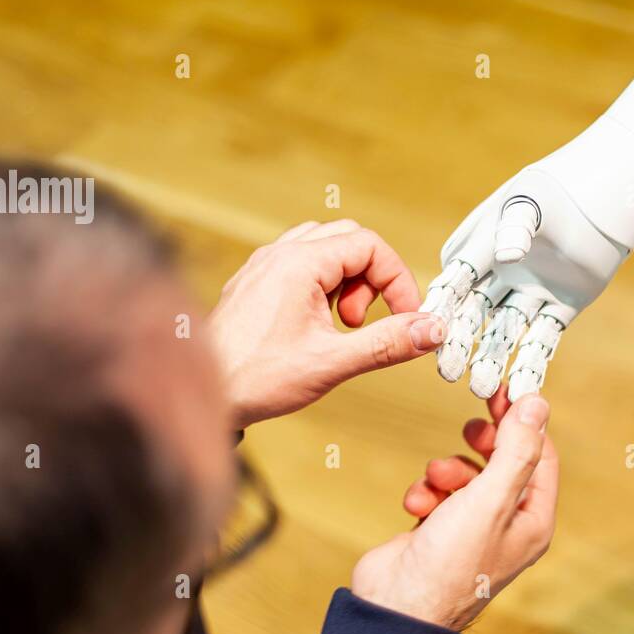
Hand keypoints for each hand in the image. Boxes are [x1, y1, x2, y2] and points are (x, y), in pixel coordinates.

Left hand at [208, 220, 445, 428]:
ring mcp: (264, 267)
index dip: (397, 279)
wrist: (202, 394)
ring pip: (324, 249)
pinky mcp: (255, 283)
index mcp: (299, 264)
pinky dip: (322, 288)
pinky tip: (315, 327)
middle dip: (371, 279)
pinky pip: (300, 265)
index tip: (405, 315)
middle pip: (349, 240)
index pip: (370, 245)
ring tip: (339, 326)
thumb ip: (387, 343)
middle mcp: (279, 255)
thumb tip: (431, 330)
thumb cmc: (254, 377)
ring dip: (346, 282)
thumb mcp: (332, 363)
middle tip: (362, 322)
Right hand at [351, 391, 557, 630]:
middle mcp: (508, 525)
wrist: (396, 608)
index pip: (541, 456)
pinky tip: (415, 505)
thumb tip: (538, 404)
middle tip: (470, 426)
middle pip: (504, 461)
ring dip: (446, 470)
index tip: (505, 391)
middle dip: (483, 444)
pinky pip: (438, 493)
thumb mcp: (490, 498)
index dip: (525, 422)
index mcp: (533, 520)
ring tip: (434, 482)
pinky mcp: (439, 530)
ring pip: (466, 475)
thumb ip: (516, 450)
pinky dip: (426, 492)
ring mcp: (472, 529)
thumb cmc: (450, 563)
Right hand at [420, 161, 632, 402]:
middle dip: (461, 345)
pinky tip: (522, 391)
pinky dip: (531, 365)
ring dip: (492, 360)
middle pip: (475, 315)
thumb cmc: (559, 190)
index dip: (441, 310)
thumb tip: (506, 256)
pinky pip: (542, 340)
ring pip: (505, 332)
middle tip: (448, 374)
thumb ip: (514, 227)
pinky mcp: (558, 307)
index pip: (455, 283)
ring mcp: (528, 292)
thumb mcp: (531, 203)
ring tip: (481, 389)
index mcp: (478, 248)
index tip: (425, 335)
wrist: (604, 198)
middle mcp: (498, 275)